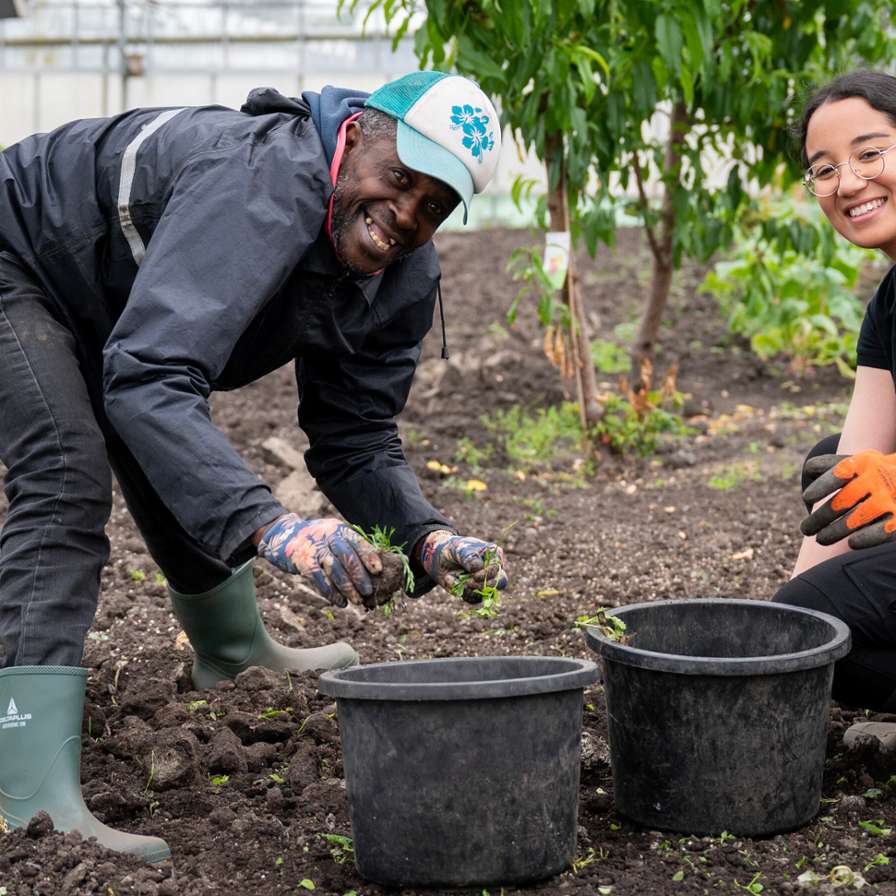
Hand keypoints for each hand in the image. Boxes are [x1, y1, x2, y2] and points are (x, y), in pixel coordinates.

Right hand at [257, 514, 381, 606]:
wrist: (284, 535)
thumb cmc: (317, 540)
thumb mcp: (333, 536)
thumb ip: (350, 548)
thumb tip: (373, 572)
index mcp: (339, 529)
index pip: (358, 542)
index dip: (369, 556)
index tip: (379, 571)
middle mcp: (328, 536)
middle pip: (347, 556)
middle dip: (360, 576)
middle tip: (368, 592)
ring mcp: (314, 548)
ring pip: (334, 569)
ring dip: (347, 587)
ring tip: (357, 600)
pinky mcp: (303, 561)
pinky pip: (319, 578)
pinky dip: (331, 592)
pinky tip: (340, 602)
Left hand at [419, 530, 506, 602]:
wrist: (441, 558)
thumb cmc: (455, 549)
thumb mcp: (460, 549)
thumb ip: (469, 557)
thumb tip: (478, 567)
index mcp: (494, 556)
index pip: (497, 569)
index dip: (487, 575)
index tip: (475, 576)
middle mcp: (494, 570)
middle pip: (499, 584)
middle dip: (482, 586)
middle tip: (467, 583)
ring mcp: (486, 582)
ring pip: (486, 594)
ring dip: (469, 589)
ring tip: (455, 579)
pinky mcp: (477, 592)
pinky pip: (474, 599)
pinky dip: (462, 593)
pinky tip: (453, 582)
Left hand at [801, 450, 895, 548]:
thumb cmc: (877, 471)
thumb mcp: (859, 461)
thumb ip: (831, 464)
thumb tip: (809, 471)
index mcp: (863, 464)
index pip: (838, 474)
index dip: (822, 486)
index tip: (807, 498)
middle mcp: (877, 479)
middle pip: (842, 501)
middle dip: (820, 518)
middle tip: (805, 530)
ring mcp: (890, 498)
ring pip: (857, 518)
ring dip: (836, 531)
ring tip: (820, 540)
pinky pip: (883, 530)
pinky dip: (867, 538)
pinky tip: (851, 544)